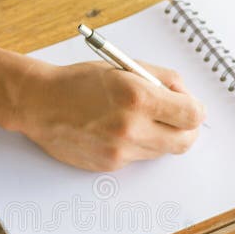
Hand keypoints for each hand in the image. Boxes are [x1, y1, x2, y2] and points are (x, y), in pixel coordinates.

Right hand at [8, 61, 205, 170]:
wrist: (40, 104)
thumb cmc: (79, 82)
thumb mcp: (124, 67)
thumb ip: (162, 79)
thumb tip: (185, 95)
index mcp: (138, 97)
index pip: (192, 115)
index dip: (194, 110)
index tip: (187, 106)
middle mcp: (131, 128)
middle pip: (185, 142)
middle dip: (185, 130)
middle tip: (175, 120)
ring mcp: (120, 151)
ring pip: (161, 152)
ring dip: (158, 137)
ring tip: (136, 120)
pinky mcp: (109, 165)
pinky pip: (137, 158)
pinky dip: (135, 146)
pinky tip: (115, 131)